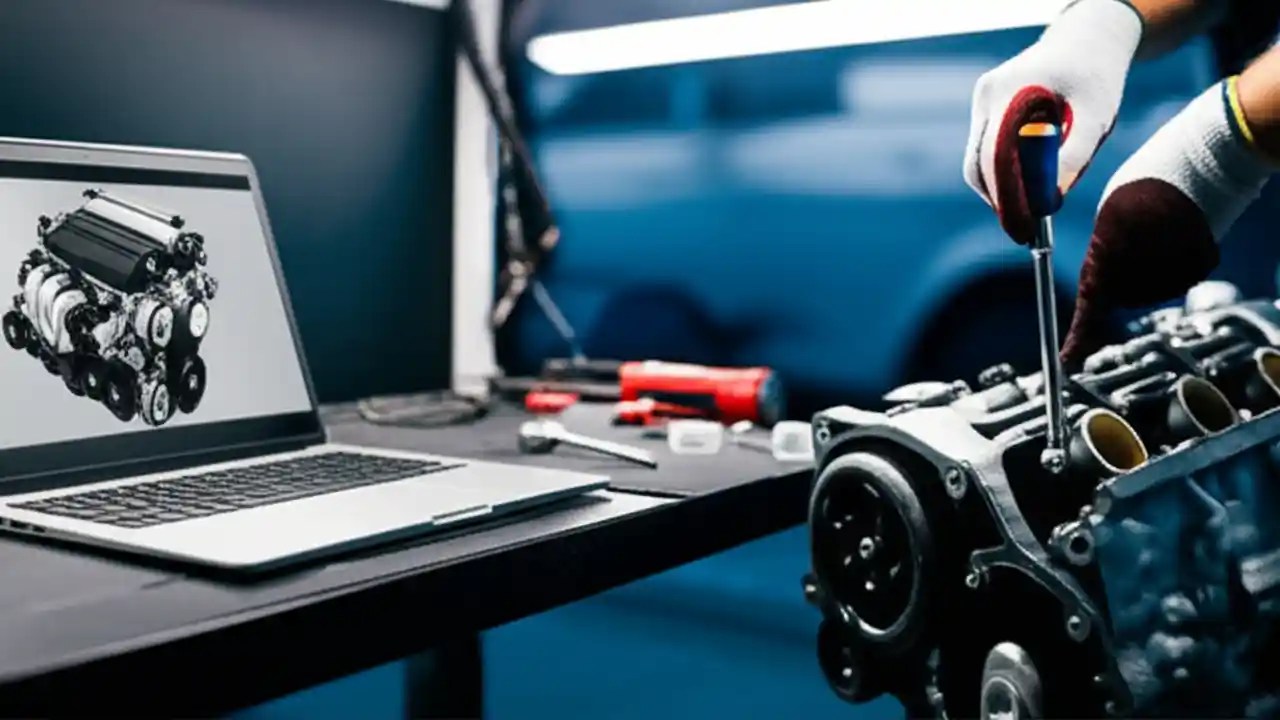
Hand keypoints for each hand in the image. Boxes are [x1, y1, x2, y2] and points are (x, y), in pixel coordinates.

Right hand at [963, 0, 1141, 243]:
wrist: (1086, 40)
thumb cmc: (1095, 77)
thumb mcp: (1097, 115)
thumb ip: (1076, 155)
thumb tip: (1053, 199)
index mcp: (1011, 92)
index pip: (995, 156)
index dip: (1006, 197)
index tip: (1023, 228)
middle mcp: (987, 95)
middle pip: (978, 162)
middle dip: (999, 200)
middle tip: (1025, 230)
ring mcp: (982, 100)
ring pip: (977, 159)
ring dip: (998, 188)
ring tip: (1028, 211)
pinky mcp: (985, 107)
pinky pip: (983, 149)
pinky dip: (999, 172)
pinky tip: (1024, 187)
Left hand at [1061, 77, 1276, 367]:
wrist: (1201, 160)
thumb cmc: (1146, 183)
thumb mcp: (1110, 214)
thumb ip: (1103, 251)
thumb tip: (1099, 281)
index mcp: (1110, 247)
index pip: (1091, 302)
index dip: (1079, 337)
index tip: (1068, 360)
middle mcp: (1140, 263)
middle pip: (1121, 296)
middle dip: (1119, 279)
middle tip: (1132, 243)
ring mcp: (1173, 268)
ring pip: (1149, 291)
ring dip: (1147, 271)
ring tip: (1157, 233)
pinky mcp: (1199, 267)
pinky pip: (1176, 280)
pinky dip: (1173, 265)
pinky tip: (1177, 237)